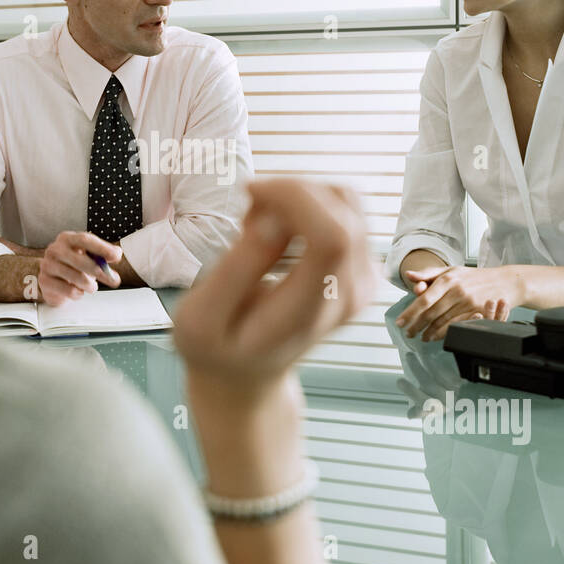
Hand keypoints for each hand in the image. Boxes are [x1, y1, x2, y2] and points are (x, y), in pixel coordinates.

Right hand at [38, 231, 121, 306]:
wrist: (52, 281)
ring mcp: (47, 265)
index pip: (85, 239)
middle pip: (81, 260)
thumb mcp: (87, 257)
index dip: (102, 248)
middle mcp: (55, 249)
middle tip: (113, 280)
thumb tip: (116, 254)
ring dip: (90, 286)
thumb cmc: (73, 266)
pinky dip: (78, 294)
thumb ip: (102, 255)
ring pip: (75, 277)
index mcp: (67, 238)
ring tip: (92, 287)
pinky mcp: (44, 281)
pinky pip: (68, 290)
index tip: (116, 257)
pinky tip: (79, 292)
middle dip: (100, 272)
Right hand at [173, 179, 376, 403]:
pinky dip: (307, 204)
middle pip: (341, 210)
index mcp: (311, 311)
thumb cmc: (218, 345)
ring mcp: (362, 278)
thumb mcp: (201, 318)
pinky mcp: (361, 264)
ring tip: (257, 226)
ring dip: (297, 196)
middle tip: (245, 213)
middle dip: (289, 191)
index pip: (332, 237)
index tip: (250, 192)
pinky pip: (344, 208)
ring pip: (346, 200)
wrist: (248, 372)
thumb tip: (274, 219)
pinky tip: (277, 229)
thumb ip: (238, 269)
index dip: (295, 197)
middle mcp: (350, 293)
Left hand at [395, 265, 522, 342]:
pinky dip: (444, 333)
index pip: (425, 298)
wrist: (506, 281)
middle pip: (432, 313)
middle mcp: (458, 291)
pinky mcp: (478, 313)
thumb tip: (409, 275)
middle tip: (407, 332)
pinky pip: (457, 326)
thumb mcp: (452, 270)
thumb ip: (428, 274)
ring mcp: (468, 303)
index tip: (400, 321)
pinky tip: (435, 336)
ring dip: (429, 332)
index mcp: (448, 279)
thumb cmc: (475, 276)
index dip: (411, 312)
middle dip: (416, 325)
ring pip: (443, 322)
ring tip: (420, 336)